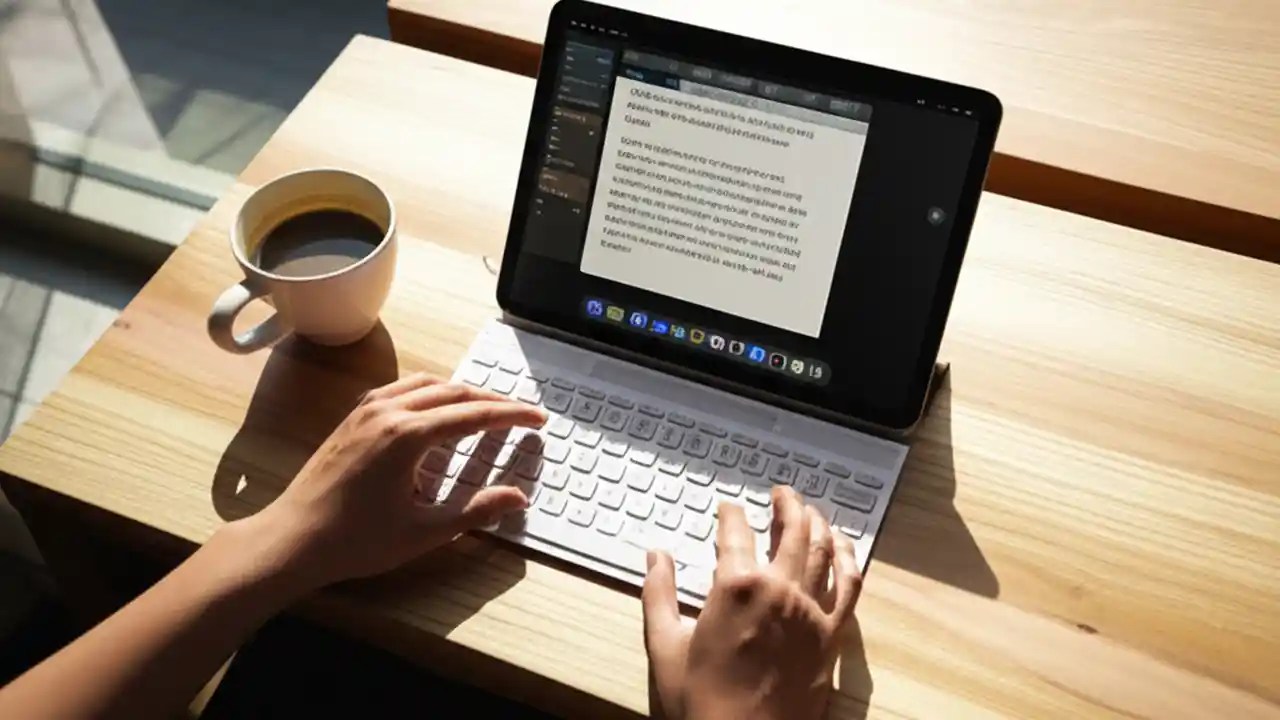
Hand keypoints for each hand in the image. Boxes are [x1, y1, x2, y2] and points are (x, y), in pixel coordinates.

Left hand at [226, 373, 547, 592]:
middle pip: (453, 391)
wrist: (292, 539)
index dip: (511, 415)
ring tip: (486, 408)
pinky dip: (430, 393)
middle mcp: (388, 411)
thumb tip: (518, 496)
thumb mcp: (424, 532)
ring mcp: (366, 410)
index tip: (538, 417)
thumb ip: (476, 510)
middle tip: (521, 413)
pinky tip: (437, 411)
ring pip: (426, 384)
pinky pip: (401, 390)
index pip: (473, 414)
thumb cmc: (356, 540)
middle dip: (492, 400)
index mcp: (408, 435)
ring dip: (461, 392)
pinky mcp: (353, 417)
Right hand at [643, 487, 861, 719]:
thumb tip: (656, 556)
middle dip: (785, 505)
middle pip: (790, 530)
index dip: (731, 514)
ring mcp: (811, 611)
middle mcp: (778, 589)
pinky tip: (844, 546)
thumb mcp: (665, 645)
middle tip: (781, 493)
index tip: (728, 507)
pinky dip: (849, 558)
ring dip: (816, 522)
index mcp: (735, 587)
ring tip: (810, 510)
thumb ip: (658, 594)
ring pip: (822, 549)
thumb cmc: (702, 700)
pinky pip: (850, 586)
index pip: (735, 532)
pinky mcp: (832, 635)